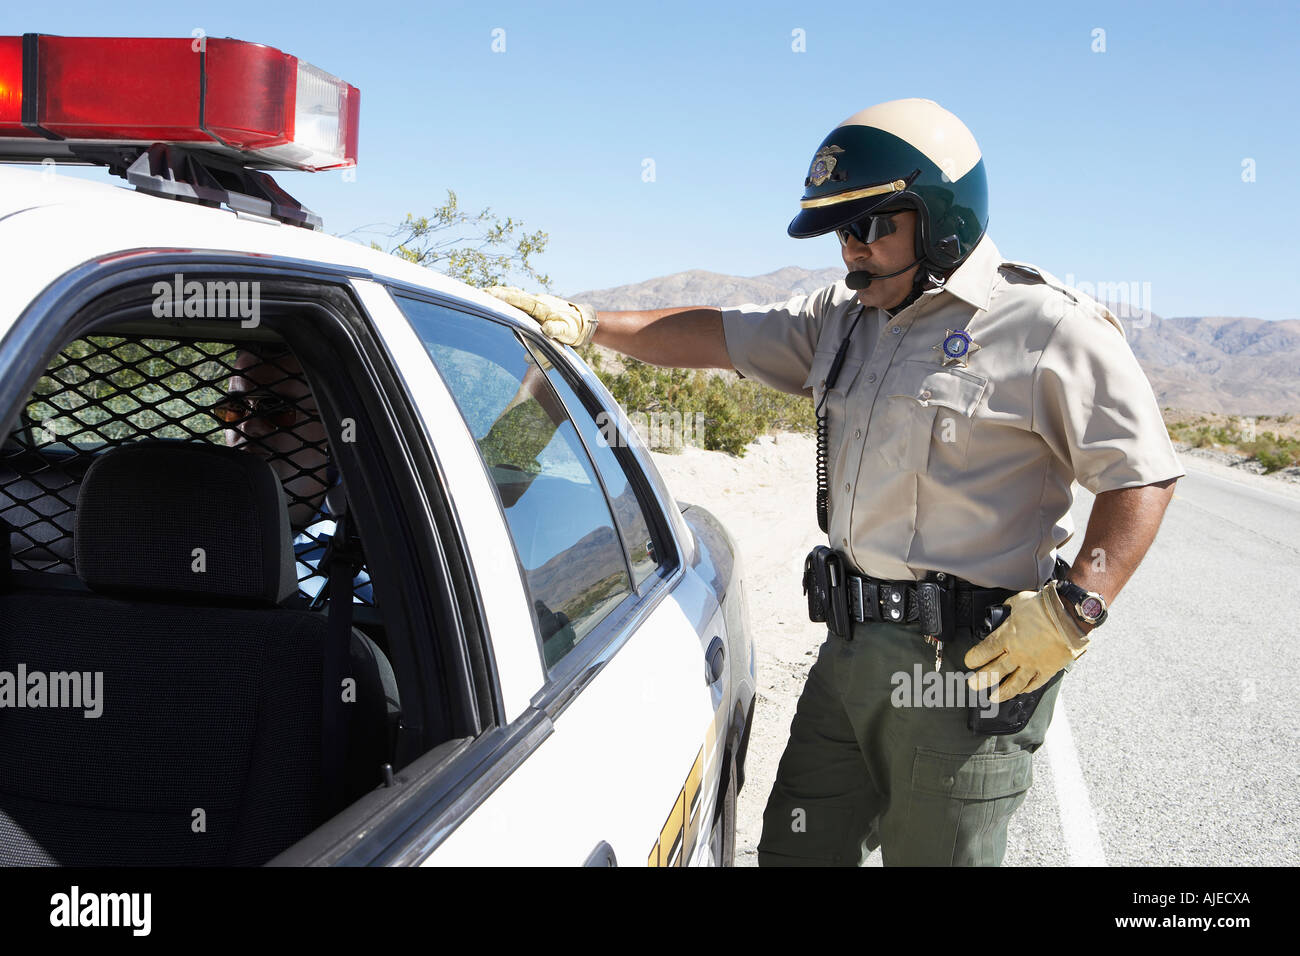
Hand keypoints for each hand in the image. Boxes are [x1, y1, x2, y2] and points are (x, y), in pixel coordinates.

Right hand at [484, 286, 597, 346]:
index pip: (518, 299)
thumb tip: (546, 330)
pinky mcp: (533, 305)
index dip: (503, 297)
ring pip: (513, 295)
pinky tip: (494, 301)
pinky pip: (516, 299)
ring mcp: (534, 302)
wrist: (581, 321)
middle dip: (494, 293)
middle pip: (512, 293)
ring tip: (480, 296)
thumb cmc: (573, 328)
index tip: (488, 294)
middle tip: (476, 293)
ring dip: (497, 294)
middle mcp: (535, 301)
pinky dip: (504, 298)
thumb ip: (556, 331)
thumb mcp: (567, 331)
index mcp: (540, 306)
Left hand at [964, 584, 1089, 702]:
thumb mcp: (1019, 602)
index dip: (973, 659)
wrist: (1070, 615)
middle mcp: (1017, 654)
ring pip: (1013, 684)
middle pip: (993, 672)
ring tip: (993, 697)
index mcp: (1006, 636)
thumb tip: (1007, 608)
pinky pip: (1035, 683)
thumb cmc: (1046, 607)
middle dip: (980, 680)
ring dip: (1001, 692)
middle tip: (973, 684)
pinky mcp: (1048, 669)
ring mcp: (1032, 664)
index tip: (970, 662)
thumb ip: (1010, 608)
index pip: (982, 652)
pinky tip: (1021, 691)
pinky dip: (1027, 689)